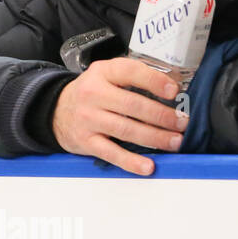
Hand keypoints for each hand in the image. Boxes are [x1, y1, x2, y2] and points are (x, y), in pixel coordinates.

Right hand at [52, 58, 189, 175]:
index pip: (130, 72)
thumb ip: (133, 76)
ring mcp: (88, 118)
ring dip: (155, 138)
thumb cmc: (91, 92)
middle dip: (162, 116)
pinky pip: (112, 153)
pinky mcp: (86, 141)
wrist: (56, 110)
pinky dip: (131, 161)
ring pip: (126, 130)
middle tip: (181, 122)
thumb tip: (171, 87)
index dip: (154, 81)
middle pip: (132, 105)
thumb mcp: (107, 74)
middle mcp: (93, 94)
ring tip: (174, 141)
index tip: (173, 91)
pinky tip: (148, 166)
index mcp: (102, 73)